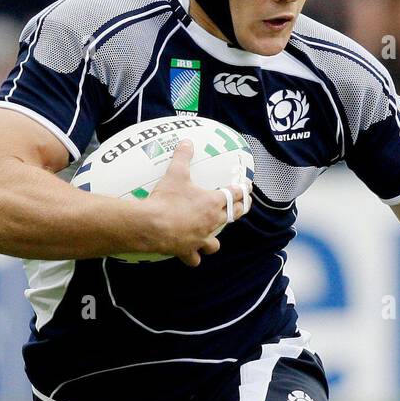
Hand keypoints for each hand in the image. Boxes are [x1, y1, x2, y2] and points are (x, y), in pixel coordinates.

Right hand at [144, 141, 250, 266]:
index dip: (243, 190)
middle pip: (233, 216)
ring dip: (214, 241)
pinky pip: (194, 259)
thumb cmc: (167, 199)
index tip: (248, 187)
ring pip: (214, 244)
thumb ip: (182, 157)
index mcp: (212, 202)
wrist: (152, 225)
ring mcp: (200, 239)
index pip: (235, 195)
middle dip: (240, 210)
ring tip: (212, 238)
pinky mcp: (187, 251)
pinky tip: (190, 255)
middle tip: (242, 206)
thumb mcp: (175, 173)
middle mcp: (211, 222)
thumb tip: (187, 142)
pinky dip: (193, 257)